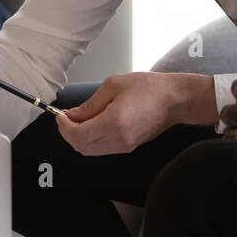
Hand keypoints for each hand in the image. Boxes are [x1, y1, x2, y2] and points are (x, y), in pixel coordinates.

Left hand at [59, 72, 188, 155]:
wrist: (175, 100)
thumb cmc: (149, 88)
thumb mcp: (114, 86)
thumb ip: (90, 104)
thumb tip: (72, 115)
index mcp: (114, 122)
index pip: (77, 135)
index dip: (64, 126)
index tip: (61, 115)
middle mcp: (118, 139)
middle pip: (81, 147)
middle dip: (69, 133)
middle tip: (67, 117)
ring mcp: (125, 146)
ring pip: (90, 151)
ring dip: (79, 138)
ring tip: (81, 120)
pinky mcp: (129, 147)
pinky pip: (102, 149)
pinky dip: (91, 140)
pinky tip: (93, 124)